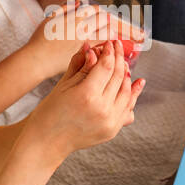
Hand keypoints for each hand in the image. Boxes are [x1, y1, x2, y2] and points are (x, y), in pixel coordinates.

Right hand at [28, 1, 117, 76]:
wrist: (37, 60)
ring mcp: (87, 44)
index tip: (97, 10)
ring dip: (108, 30)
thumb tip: (77, 4)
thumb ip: (64, 9)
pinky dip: (104, 44)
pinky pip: (102, 48)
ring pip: (107, 34)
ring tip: (107, 31)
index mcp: (74, 19)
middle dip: (106, 17)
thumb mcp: (49, 19)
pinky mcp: (86, 56)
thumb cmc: (40, 40)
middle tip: (105, 19)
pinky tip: (102, 44)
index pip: (95, 9)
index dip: (97, 9)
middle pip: (104, 19)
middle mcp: (83, 30)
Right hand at [29, 39, 143, 157]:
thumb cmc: (50, 111)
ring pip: (127, 92)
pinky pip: (128, 109)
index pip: (106, 66)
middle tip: (118, 48)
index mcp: (87, 95)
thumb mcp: (63, 85)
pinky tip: (137, 82)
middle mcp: (102, 109)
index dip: (109, 52)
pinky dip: (132, 95)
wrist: (47, 141)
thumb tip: (91, 47)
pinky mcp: (112, 130)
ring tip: (124, 63)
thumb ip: (80, 65)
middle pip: (118, 77)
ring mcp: (109, 122)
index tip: (110, 42)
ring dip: (127, 75)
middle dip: (119, 59)